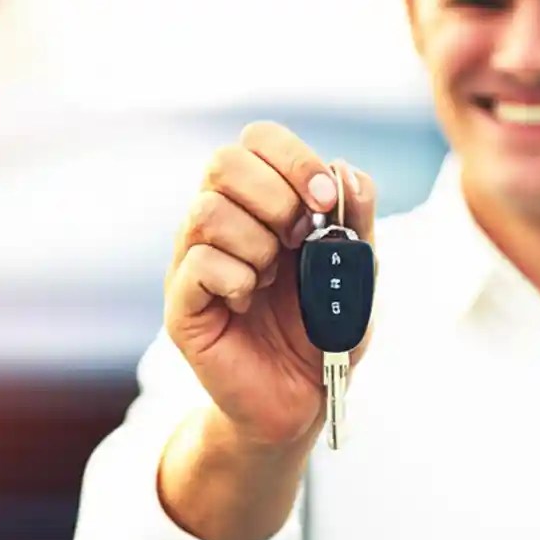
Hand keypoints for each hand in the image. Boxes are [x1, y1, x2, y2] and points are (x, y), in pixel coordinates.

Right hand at [164, 121, 376, 449]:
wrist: (300, 399)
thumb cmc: (323, 330)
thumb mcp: (357, 271)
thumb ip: (358, 219)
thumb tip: (345, 170)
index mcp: (259, 203)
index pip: (257, 140)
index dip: (294, 159)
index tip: (325, 200)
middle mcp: (219, 223)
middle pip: (223, 162)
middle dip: (274, 197)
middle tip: (297, 240)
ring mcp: (192, 260)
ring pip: (208, 211)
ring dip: (257, 245)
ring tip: (270, 279)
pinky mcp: (181, 304)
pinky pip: (199, 264)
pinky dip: (237, 280)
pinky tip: (247, 302)